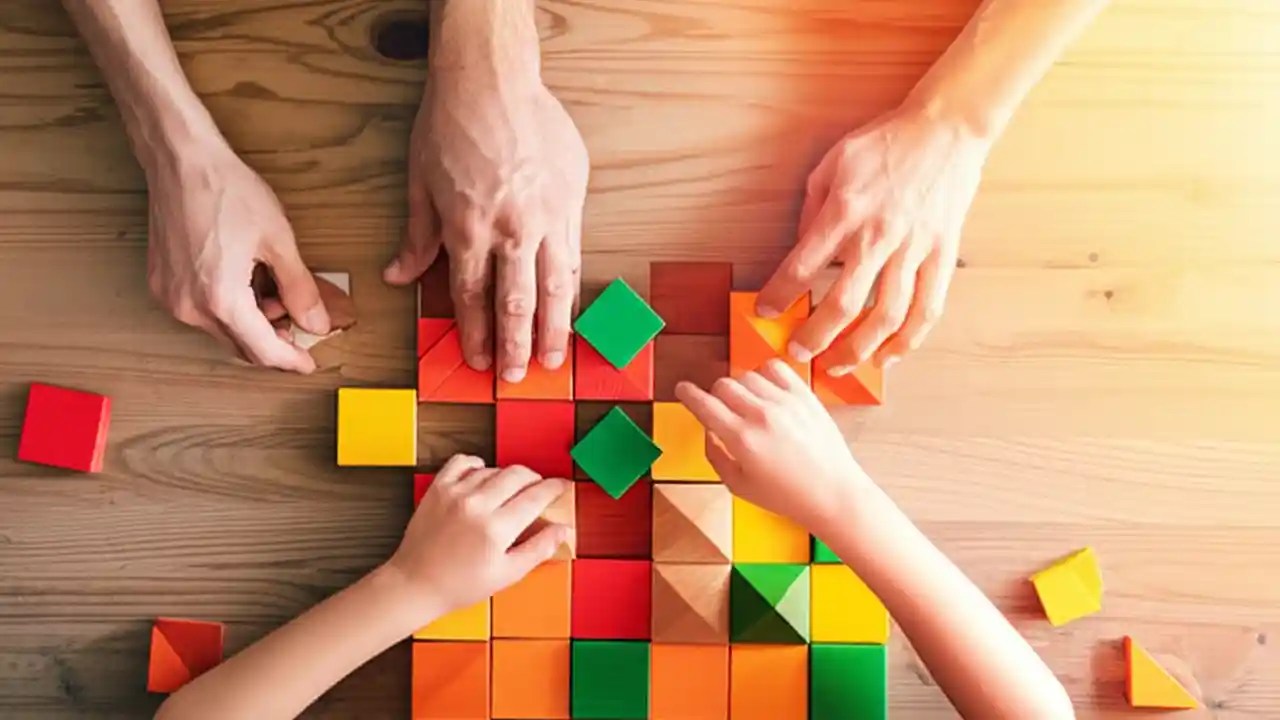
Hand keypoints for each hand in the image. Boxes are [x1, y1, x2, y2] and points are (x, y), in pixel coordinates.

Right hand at [147, 144, 328, 372]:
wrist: (181, 162)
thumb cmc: (227, 192)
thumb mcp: (278, 241)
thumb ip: (300, 289)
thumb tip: (318, 324)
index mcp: (221, 299)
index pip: (263, 350)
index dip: (291, 360)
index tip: (307, 364)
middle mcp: (189, 307)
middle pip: (240, 346)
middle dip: (272, 341)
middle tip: (298, 320)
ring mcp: (171, 298)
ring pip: (221, 330)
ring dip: (250, 323)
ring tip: (272, 290)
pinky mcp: (161, 285)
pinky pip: (202, 313)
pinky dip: (228, 309)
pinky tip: (245, 283)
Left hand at [385, 71, 588, 382]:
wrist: (492, 78)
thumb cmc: (451, 122)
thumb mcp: (419, 181)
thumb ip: (417, 236)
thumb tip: (399, 275)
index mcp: (469, 229)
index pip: (473, 297)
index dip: (475, 335)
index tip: (477, 361)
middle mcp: (511, 231)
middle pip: (516, 303)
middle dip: (515, 346)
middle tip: (518, 377)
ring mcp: (547, 216)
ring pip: (554, 286)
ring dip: (553, 328)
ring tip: (554, 357)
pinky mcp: (572, 199)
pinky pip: (575, 253)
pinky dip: (572, 286)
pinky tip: (572, 306)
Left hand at [386, 455, 570, 619]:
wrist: (415, 584)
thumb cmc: (461, 585)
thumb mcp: (507, 575)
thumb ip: (538, 549)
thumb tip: (563, 529)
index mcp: (496, 529)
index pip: (536, 496)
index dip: (555, 488)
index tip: (562, 486)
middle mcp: (477, 505)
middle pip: (518, 475)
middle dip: (535, 479)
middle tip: (539, 489)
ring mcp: (455, 493)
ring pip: (494, 469)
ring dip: (507, 477)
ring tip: (509, 492)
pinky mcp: (437, 489)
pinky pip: (462, 462)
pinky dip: (476, 464)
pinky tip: (481, 476)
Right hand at [676, 360, 871, 533]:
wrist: (833, 493)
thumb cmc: (787, 496)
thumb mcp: (739, 485)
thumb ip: (715, 455)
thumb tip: (708, 430)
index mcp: (742, 439)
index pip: (704, 404)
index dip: (688, 394)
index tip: (683, 389)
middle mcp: (762, 415)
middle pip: (723, 385)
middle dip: (714, 395)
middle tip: (720, 408)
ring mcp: (785, 402)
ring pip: (747, 375)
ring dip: (740, 386)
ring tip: (747, 404)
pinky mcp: (805, 396)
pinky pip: (776, 368)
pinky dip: (765, 374)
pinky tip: (766, 391)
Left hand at [757, 105, 988, 372]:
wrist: (945, 130)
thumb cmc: (885, 144)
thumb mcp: (832, 164)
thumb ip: (813, 211)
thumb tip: (803, 250)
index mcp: (845, 211)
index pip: (803, 266)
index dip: (779, 295)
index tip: (765, 311)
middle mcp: (879, 236)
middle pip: (843, 304)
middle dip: (814, 336)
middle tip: (797, 351)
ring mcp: (914, 250)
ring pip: (885, 316)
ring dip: (858, 350)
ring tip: (836, 364)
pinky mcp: (941, 256)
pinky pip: (926, 309)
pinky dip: (907, 341)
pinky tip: (887, 357)